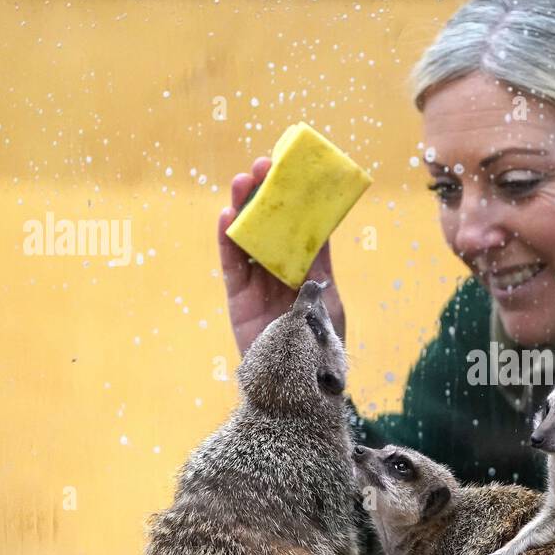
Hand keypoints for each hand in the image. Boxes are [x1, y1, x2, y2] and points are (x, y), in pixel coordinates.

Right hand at [218, 156, 346, 355]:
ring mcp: (258, 284)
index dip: (296, 200)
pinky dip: (227, 240)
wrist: (299, 390)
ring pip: (248, 238)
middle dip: (265, 196)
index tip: (293, 171)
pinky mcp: (238, 298)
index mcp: (309, 271)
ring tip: (241, 180)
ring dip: (243, 208)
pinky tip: (227, 215)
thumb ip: (319, 267)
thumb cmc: (322, 349)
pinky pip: (231, 264)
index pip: (301, 228)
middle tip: (262, 165)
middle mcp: (282, 273)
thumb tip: (322, 227)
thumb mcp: (328, 302)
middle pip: (271, 227)